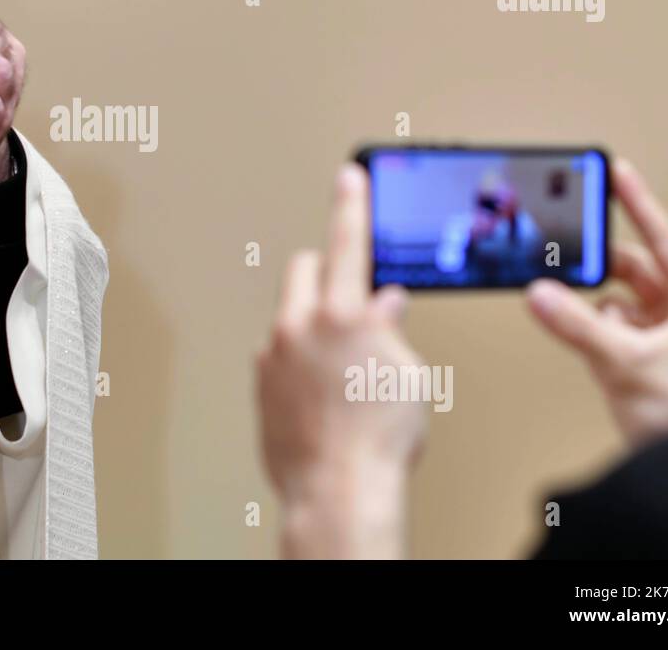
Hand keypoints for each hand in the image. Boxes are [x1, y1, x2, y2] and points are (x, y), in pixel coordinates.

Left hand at [255, 163, 423, 557]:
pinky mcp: (259, 381)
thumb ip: (391, 330)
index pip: (349, 241)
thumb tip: (385, 307)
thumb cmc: (378, 441)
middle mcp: (299, 325)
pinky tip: (320, 389)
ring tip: (342, 365)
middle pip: (306, 269)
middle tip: (351, 295)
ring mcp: (273, 353)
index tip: (349, 177)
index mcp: (344, 314)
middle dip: (327, 271)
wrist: (338, 490)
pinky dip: (297, 358)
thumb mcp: (408, 374)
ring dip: (313, 323)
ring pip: (291, 314)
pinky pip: (278, 352)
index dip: (351, 203)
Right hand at [526, 158, 667, 447]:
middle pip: (634, 270)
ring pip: (619, 301)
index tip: (615, 173)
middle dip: (600, 272)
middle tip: (568, 260)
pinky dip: (595, 332)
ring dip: (595, 312)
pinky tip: (593, 349)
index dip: (636, 203)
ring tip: (584, 326)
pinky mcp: (649, 356)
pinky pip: (612, 327)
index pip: (662, 238)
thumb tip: (540, 294)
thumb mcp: (623, 362)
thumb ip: (574, 324)